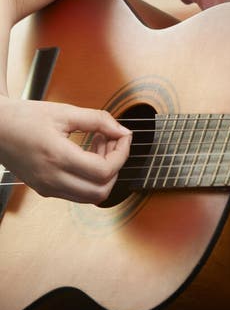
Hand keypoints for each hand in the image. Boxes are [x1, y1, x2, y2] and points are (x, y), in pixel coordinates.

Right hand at [0, 96, 130, 203]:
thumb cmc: (25, 117)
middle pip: (101, 191)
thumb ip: (98, 120)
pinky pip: (77, 193)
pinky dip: (90, 178)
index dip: (122, 154)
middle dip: (116, 166)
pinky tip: (88, 153)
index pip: (104, 171)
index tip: (125, 135)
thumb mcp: (65, 111)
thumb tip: (122, 130)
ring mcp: (47, 188)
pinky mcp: (45, 189)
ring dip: (105, 174)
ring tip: (101, 145)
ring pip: (90, 197)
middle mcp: (52, 180)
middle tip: (115, 141)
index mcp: (57, 158)